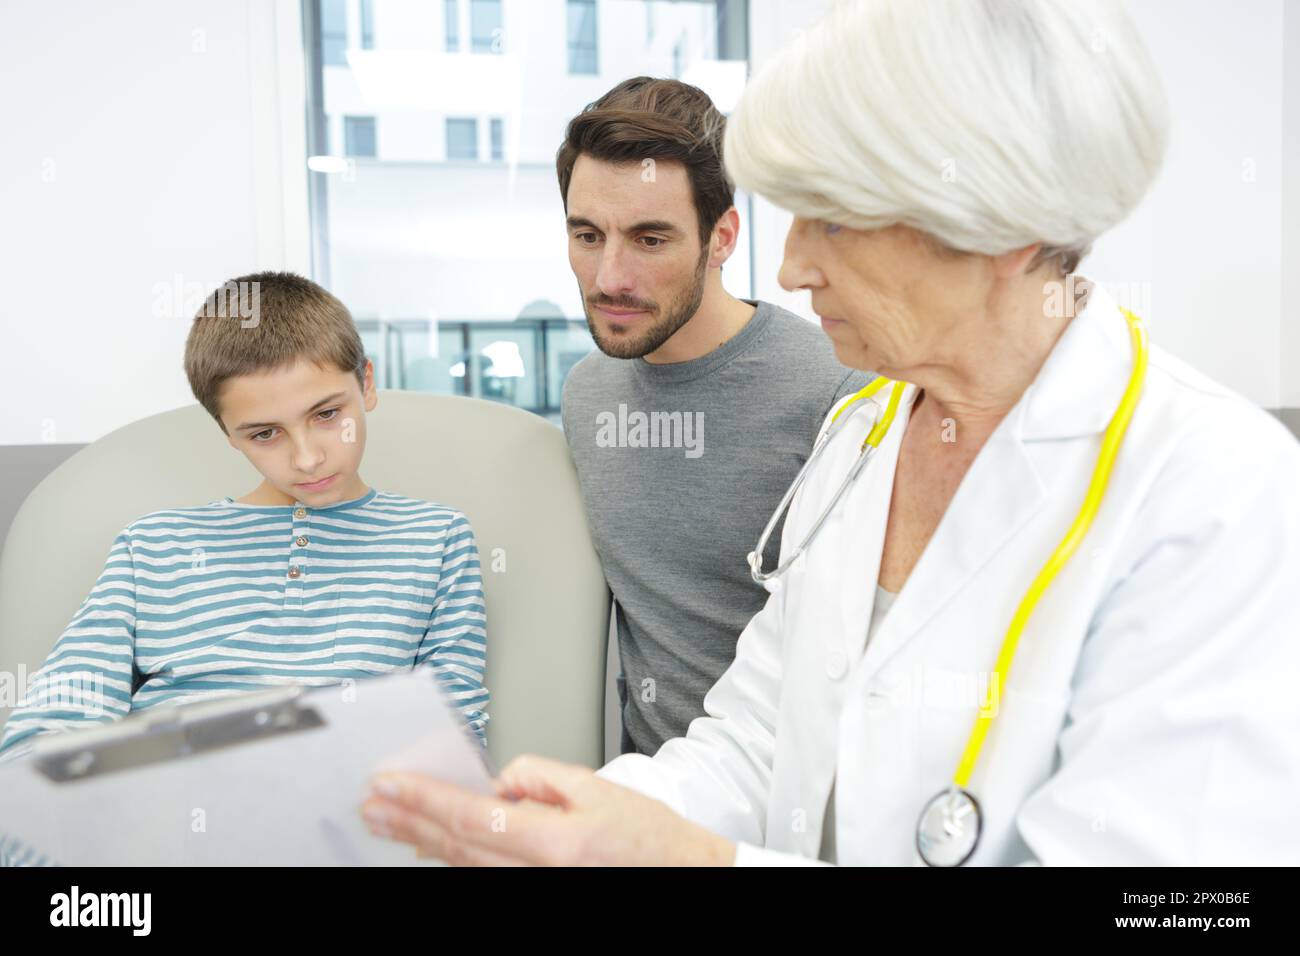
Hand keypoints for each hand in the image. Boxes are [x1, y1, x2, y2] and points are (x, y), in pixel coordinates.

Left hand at [360, 753, 736, 865]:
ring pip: (464, 870)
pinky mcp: (537, 895)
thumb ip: (538, 777)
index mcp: (557, 843)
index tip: (390, 783)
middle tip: (372, 804)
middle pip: (457, 848)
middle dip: (409, 822)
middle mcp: (541, 878)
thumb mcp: (596, 786)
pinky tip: (432, 849)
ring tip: (389, 824)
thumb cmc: (650, 837)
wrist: (683, 875)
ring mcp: (536, 893)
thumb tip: (497, 781)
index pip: (472, 816)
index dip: (424, 799)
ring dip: (422, 844)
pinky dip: (454, 862)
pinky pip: (485, 880)